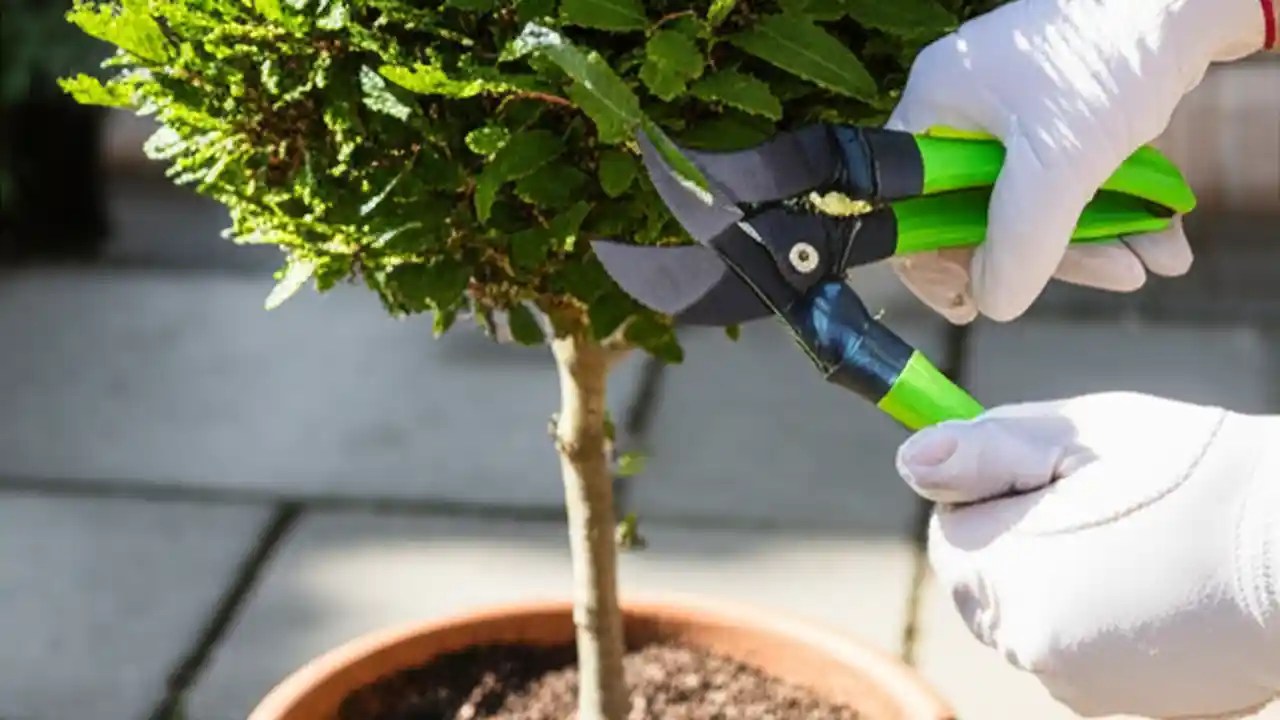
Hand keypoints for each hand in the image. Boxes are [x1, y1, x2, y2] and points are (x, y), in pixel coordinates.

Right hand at [886, 0, 1267, 322]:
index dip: (935, 258)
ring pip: (1038, 202)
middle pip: (982, 210)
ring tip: (1150, 260)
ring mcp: (1020, 107)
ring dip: (1096, 239)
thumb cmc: (1112, 53)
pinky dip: (1114, 210)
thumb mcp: (1058, 164)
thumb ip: (1019, 243)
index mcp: (937, 105)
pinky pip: (1073, 178)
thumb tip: (994, 303)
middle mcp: (969, 105)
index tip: (975, 302)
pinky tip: (1161, 238)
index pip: (907, 201)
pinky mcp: (1068, 108)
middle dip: (1050, 255)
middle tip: (1107, 276)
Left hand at [896, 392, 1279, 718]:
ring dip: (1059, 584)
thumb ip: (985, 448)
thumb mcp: (1081, 435)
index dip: (991, 497)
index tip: (1047, 478)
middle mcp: (1030, 644)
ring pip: (1031, 620)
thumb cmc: (1197, 476)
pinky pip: (1079, 655)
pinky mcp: (1125, 707)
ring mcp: (1079, 685)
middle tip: (1095, 505)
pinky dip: (1099, 624)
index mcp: (1007, 571)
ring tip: (1137, 545)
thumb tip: (910, 457)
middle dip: (1018, 544)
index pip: (950, 534)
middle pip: (984, 586)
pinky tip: (1157, 589)